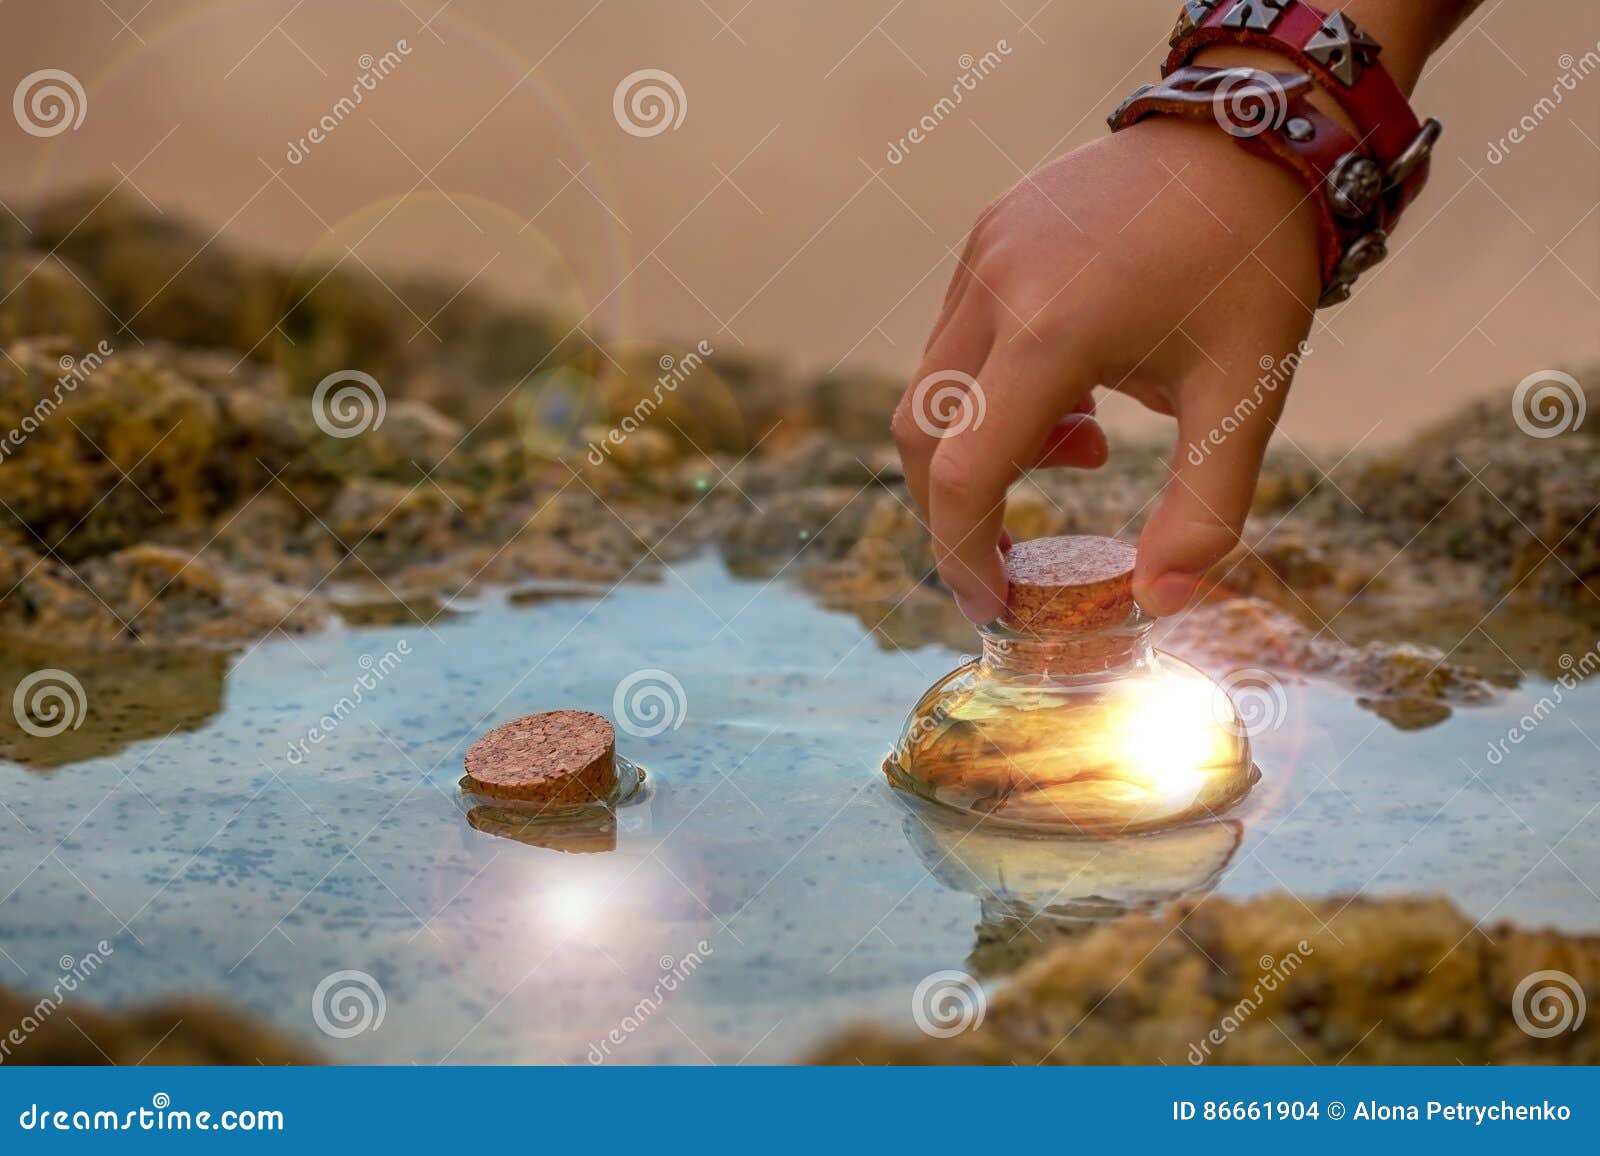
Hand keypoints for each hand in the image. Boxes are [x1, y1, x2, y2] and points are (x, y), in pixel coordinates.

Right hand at [893, 116, 1321, 622]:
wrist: (1253, 135)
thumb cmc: (1254, 269)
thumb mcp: (1245, 397)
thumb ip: (1205, 510)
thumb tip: (1162, 605)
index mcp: (1053, 330)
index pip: (964, 471)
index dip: (964, 553)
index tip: (991, 606)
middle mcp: (996, 287)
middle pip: (922, 434)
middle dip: (956, 509)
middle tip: (1014, 554)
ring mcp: (982, 254)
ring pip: (934, 388)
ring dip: (983, 445)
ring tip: (1081, 447)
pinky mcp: (987, 237)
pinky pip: (957, 339)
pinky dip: (992, 393)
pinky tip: (1073, 392)